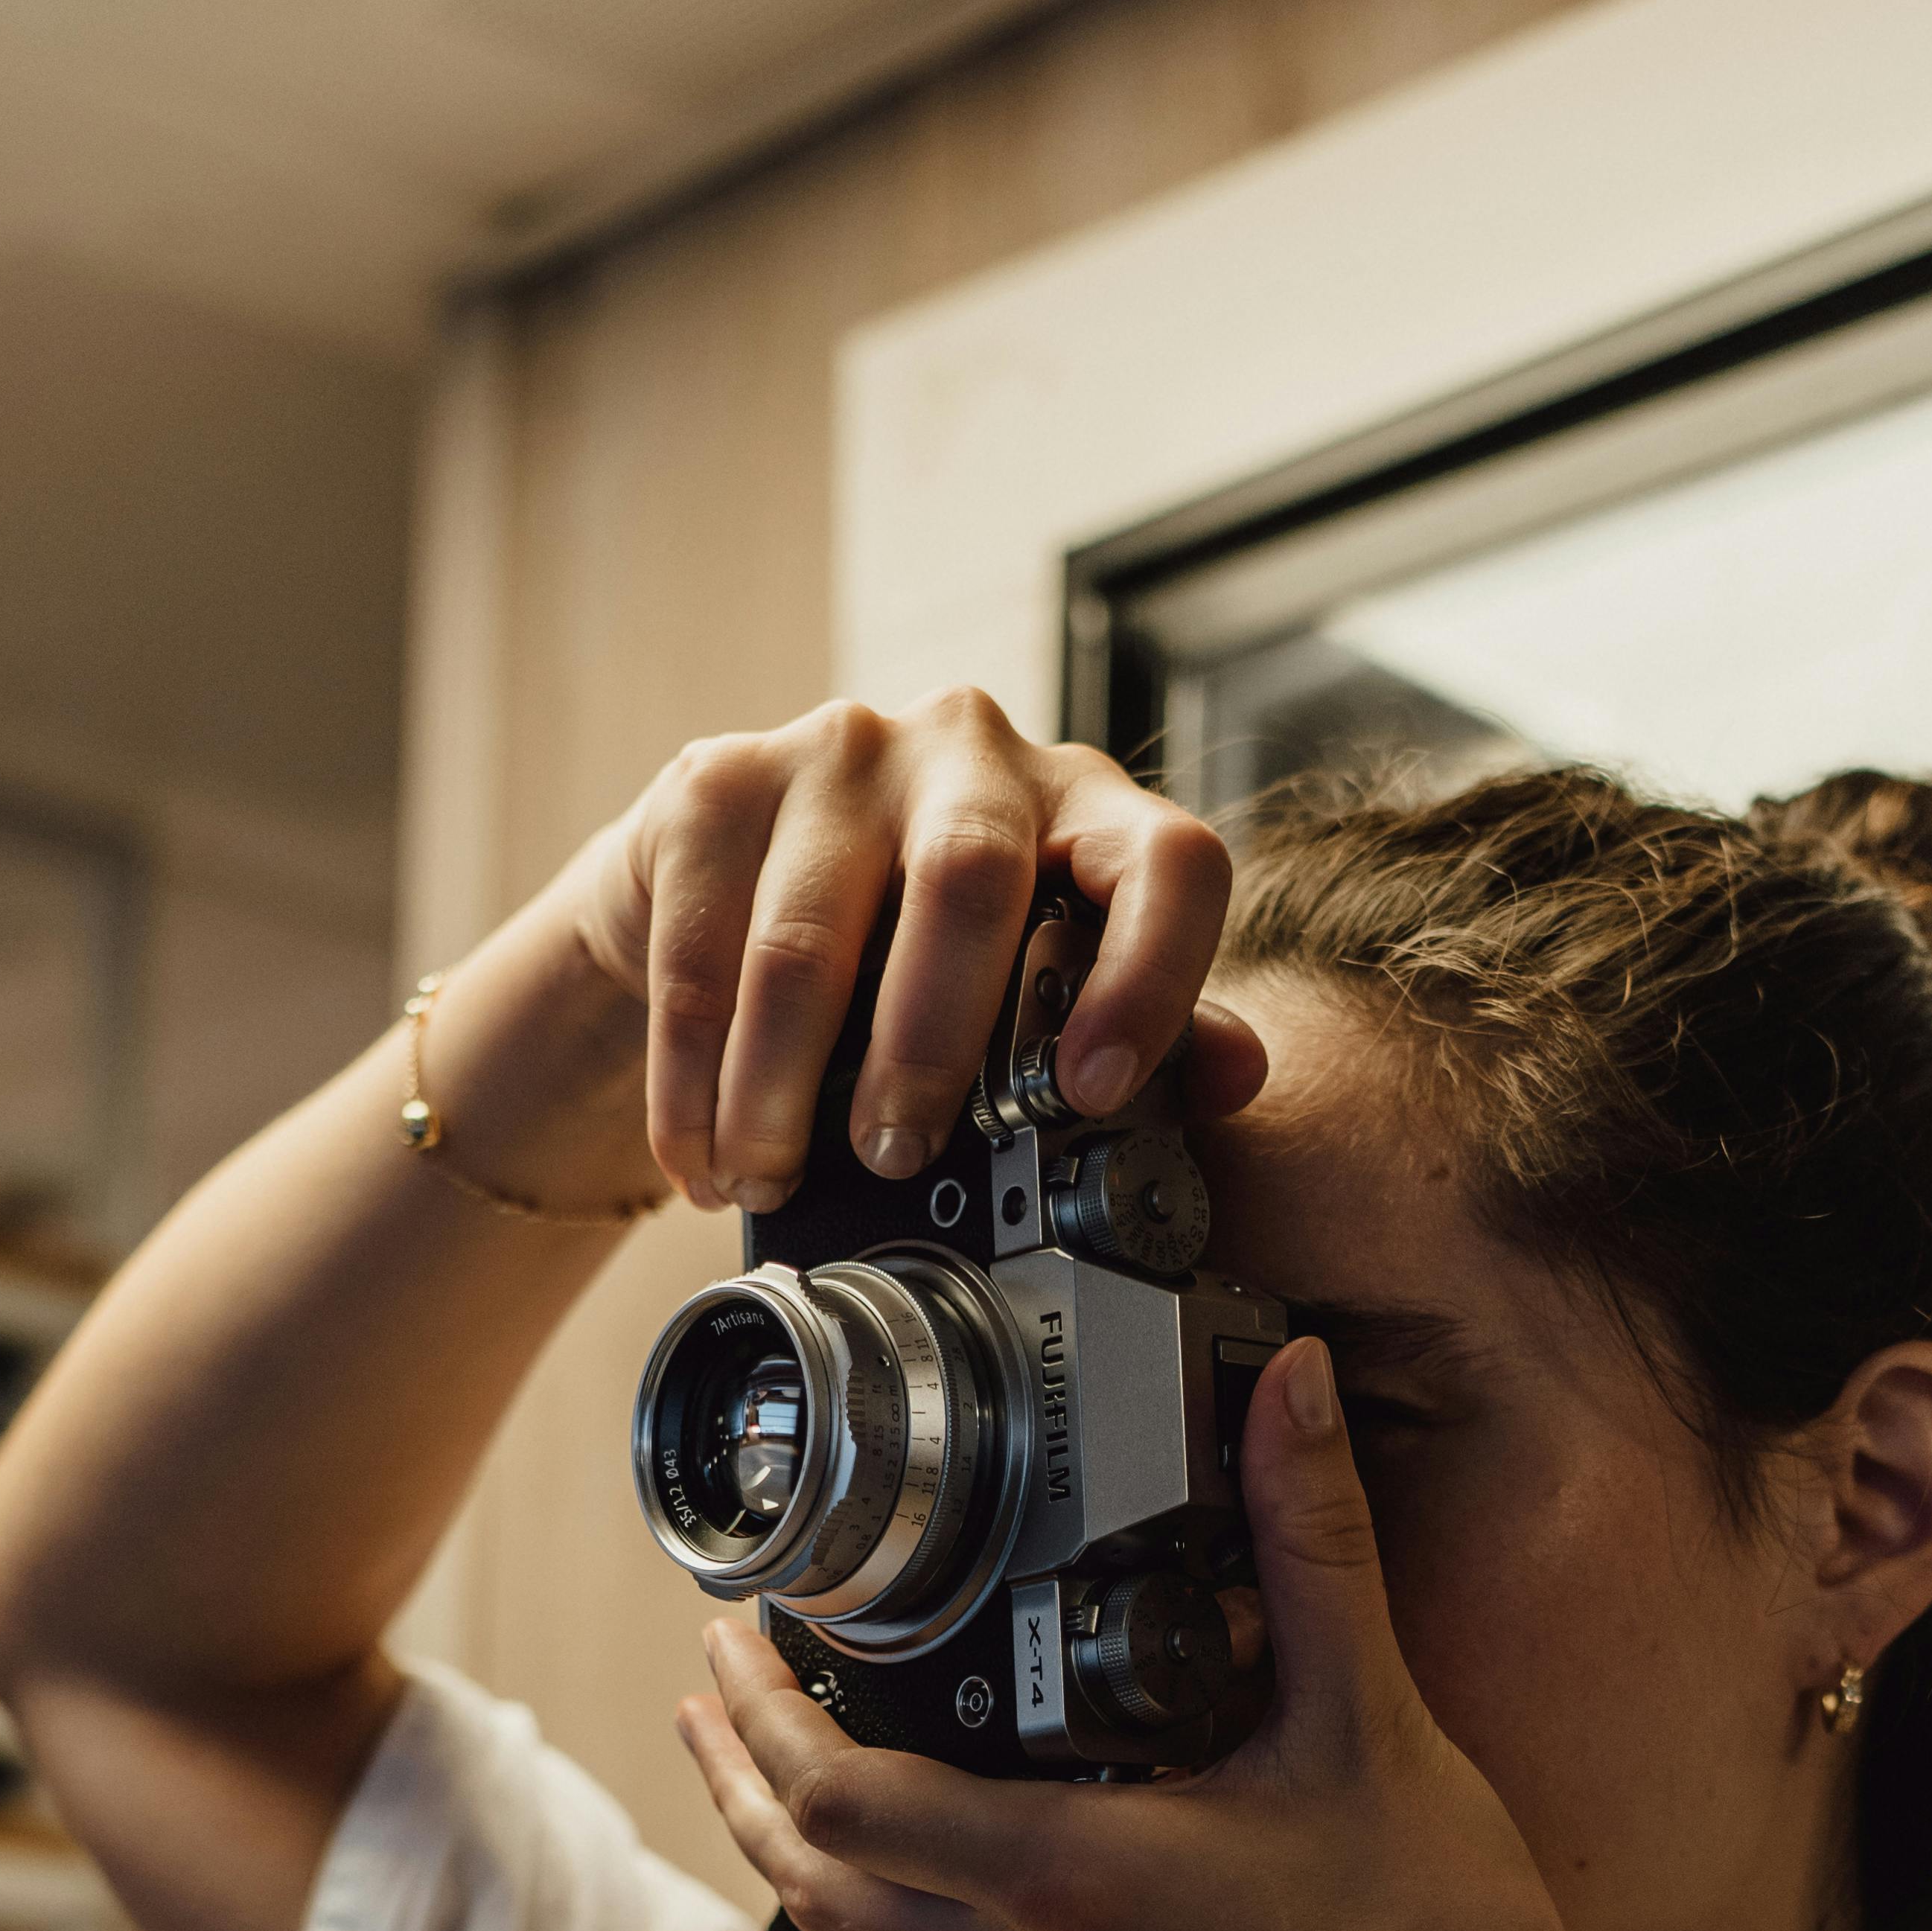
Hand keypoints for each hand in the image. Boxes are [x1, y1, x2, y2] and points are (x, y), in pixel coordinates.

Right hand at [564, 688, 1265, 1213]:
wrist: (735, 883)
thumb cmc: (914, 952)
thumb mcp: (1038, 991)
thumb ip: (1145, 1033)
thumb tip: (1238, 1075)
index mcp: (1088, 809)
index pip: (1166, 864)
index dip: (1149, 978)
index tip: (1094, 1094)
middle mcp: (974, 753)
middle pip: (970, 883)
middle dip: (928, 1047)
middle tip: (895, 1157)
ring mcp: (840, 751)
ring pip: (810, 934)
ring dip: (783, 1087)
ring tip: (771, 1179)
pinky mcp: (718, 779)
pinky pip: (701, 948)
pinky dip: (693, 1078)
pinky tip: (703, 1151)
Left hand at [673, 1338, 1609, 1930]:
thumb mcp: (1376, 1723)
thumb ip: (1315, 1544)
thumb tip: (1288, 1391)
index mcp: (1069, 1875)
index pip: (842, 1801)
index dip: (765, 1716)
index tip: (742, 1631)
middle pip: (811, 1882)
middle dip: (743, 1779)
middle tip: (712, 1686)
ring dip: (804, 1841)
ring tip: (774, 1759)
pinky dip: (901, 1887)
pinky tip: (943, 1834)